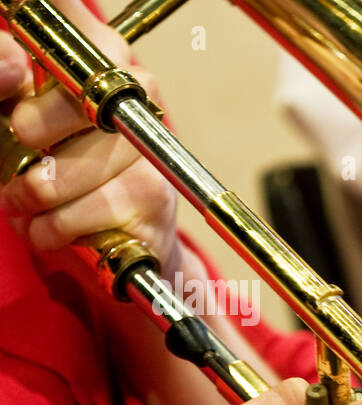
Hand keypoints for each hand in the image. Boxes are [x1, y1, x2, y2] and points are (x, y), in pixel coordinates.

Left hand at [0, 2, 178, 271]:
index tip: (14, 58)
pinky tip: (59, 224)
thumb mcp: (20, 110)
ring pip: (48, 181)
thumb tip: (9, 65)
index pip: (60, 9)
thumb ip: (3, 77)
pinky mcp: (152, 197)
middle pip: (40, 116)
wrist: (125, 229)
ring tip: (36, 200)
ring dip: (29, 201)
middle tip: (24, 160)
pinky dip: (48, 231)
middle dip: (18, 149)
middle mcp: (136, 87)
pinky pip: (67, 220)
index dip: (23, 35)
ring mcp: (148, 145)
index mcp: (101, 49)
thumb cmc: (62, 161)